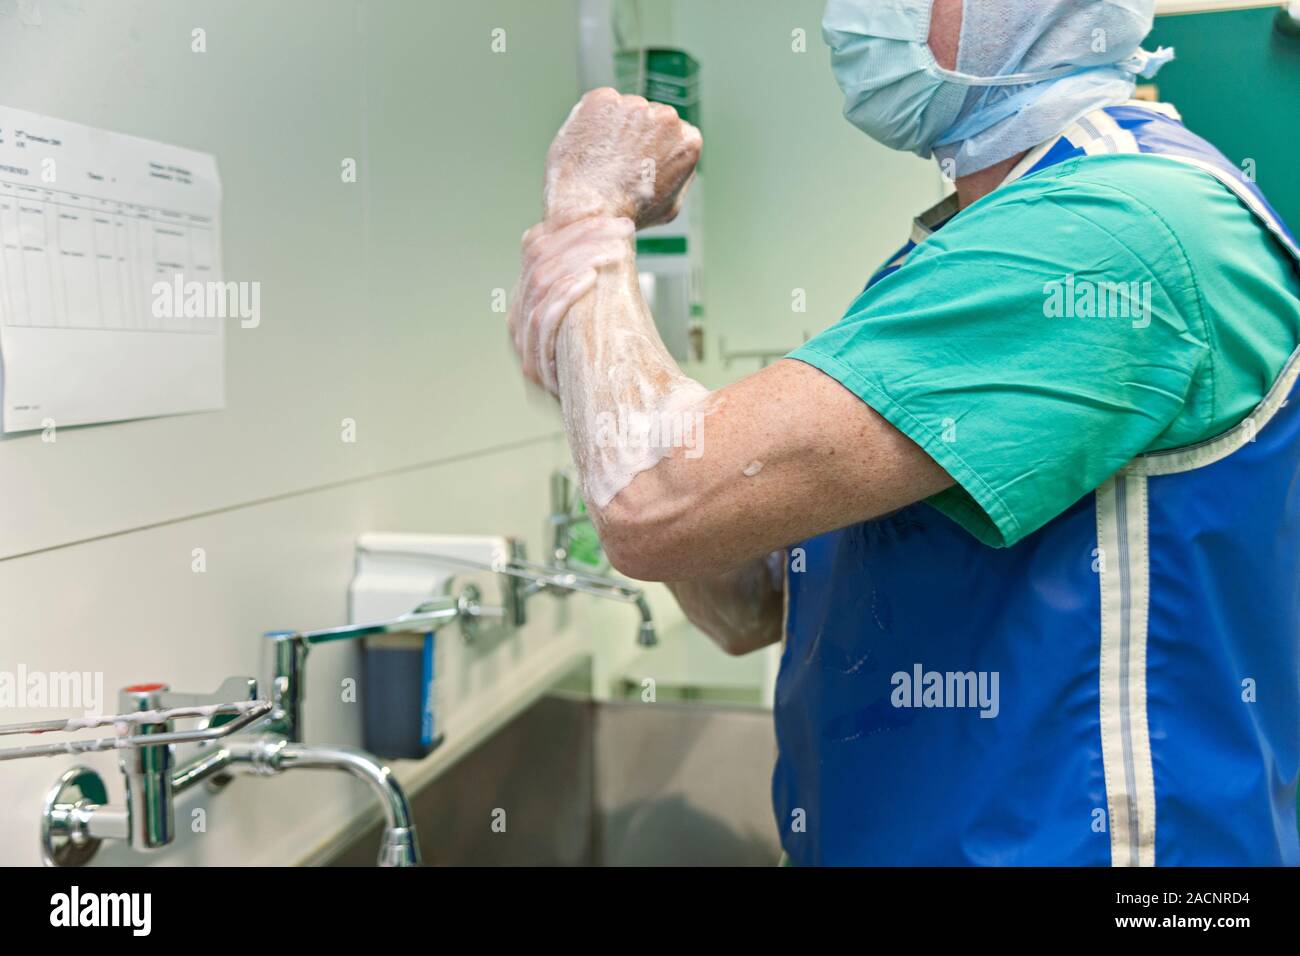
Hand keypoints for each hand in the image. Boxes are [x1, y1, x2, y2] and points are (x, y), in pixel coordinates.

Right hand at [508, 215, 634, 393]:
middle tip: (621, 228)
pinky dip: (566, 294)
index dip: (570, 226)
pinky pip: (545, 321)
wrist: (620, 418)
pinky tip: (590, 276)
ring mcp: (524, 345)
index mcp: (530, 299)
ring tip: (612, 247)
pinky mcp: (536, 369)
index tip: (605, 212)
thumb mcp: (607, 308)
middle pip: (539, 262)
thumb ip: (596, 273)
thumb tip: (611, 228)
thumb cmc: (617, 359)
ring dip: (580, 260)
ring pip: (541, 286)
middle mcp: (519, 320)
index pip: (536, 247)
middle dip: (583, 239)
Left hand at [543, 87, 701, 228]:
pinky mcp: (603, 99)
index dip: (656, 150)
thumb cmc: (629, 212)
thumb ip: (678, 177)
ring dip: (615, 127)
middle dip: (638, 134)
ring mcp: (634, 105)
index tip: (642, 163)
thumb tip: (674, 166)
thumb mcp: (670, 206)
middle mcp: (666, 116)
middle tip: (619, 162)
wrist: (590, 206)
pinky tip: (589, 147)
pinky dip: (593, 121)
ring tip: (602, 158)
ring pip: (625, 111)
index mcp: (688, 140)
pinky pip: (599, 106)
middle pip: (651, 118)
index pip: (675, 135)